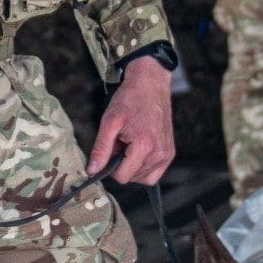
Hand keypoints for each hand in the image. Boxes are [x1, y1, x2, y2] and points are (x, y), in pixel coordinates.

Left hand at [87, 58, 174, 185]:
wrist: (150, 84)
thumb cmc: (130, 100)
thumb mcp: (109, 122)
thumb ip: (100, 149)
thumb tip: (92, 170)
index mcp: (145, 146)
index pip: (122, 177)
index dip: (110, 167)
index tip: (111, 149)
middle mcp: (159, 153)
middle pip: (132, 177)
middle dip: (122, 164)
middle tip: (121, 141)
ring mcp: (167, 154)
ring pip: (142, 178)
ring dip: (132, 165)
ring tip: (130, 143)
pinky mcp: (170, 153)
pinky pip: (154, 173)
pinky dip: (143, 167)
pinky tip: (138, 151)